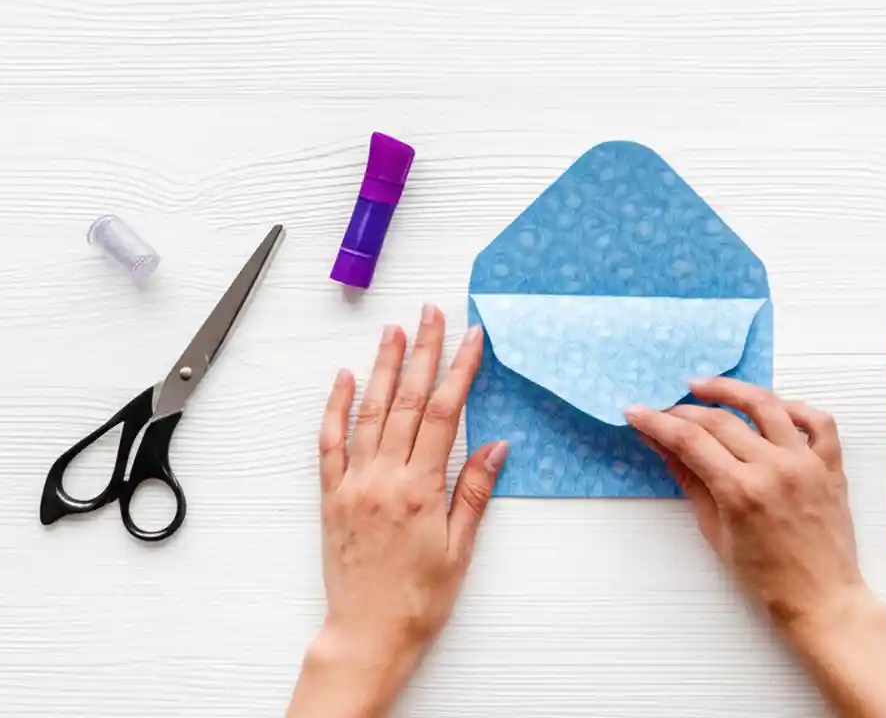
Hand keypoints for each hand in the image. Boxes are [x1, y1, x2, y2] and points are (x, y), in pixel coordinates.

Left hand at [288, 305, 507, 717]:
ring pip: (368, 412)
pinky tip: (344, 377)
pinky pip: (330, 442)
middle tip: (430, 313)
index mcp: (421, 489)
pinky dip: (335, 406)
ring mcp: (353, 484)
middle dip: (422, 352)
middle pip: (405, 401)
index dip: (458, 370)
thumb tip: (496, 446)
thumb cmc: (420, 598)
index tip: (471, 337)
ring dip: (382, 366)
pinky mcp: (331, 496)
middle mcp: (384, 478)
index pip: (443, 413)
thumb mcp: (461, 548)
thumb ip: (475, 491)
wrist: (369, 632)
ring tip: (394, 329)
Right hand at [626, 378, 885, 717]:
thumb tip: (664, 447)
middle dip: (683, 410)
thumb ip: (691, 482)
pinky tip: (770, 407)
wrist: (821, 600)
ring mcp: (806, 463)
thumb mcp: (716, 533)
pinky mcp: (830, 465)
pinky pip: (817, 421)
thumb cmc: (766, 579)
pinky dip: (793, 407)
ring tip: (703, 386)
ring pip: (766, 405)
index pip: (690, 441)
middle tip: (663, 409)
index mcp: (742, 491)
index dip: (657, 422)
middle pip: (720, 421)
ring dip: (730, 390)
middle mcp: (775, 469)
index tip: (637, 412)